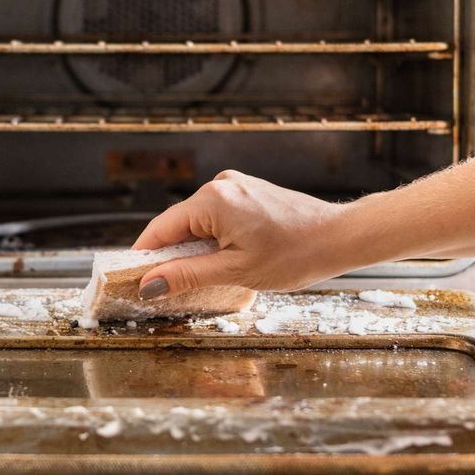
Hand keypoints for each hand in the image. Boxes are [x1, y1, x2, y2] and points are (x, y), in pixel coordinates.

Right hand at [134, 170, 353, 297]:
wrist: (340, 237)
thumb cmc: (296, 254)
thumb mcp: (235, 272)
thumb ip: (187, 276)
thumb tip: (150, 284)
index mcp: (212, 200)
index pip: (160, 229)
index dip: (144, 257)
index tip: (133, 282)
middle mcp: (220, 185)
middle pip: (177, 225)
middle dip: (171, 256)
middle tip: (168, 289)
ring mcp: (235, 186)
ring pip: (197, 222)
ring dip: (194, 249)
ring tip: (205, 278)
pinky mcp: (247, 192)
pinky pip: (215, 217)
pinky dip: (212, 239)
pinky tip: (224, 260)